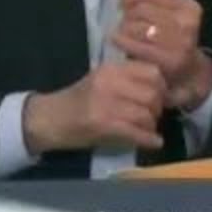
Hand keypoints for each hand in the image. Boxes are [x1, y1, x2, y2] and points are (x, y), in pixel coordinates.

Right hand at [23, 61, 165, 153]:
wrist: (49, 120)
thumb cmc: (77, 101)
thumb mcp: (101, 81)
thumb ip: (128, 81)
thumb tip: (161, 89)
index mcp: (110, 69)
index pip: (151, 72)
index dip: (161, 86)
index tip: (159, 95)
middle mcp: (110, 83)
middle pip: (152, 93)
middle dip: (157, 107)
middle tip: (152, 115)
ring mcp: (106, 104)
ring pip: (146, 114)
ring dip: (151, 125)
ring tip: (147, 129)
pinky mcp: (104, 125)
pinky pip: (136, 132)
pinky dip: (149, 139)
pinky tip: (154, 142)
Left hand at [110, 0, 211, 110]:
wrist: (185, 74)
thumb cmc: (166, 38)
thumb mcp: (157, 11)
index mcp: (189, 6)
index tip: (129, 2)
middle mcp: (188, 23)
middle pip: (142, 8)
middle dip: (128, 13)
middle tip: (125, 20)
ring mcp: (180, 43)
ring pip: (137, 26)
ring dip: (124, 28)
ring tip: (124, 31)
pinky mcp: (168, 61)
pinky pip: (135, 44)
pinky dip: (122, 40)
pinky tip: (118, 40)